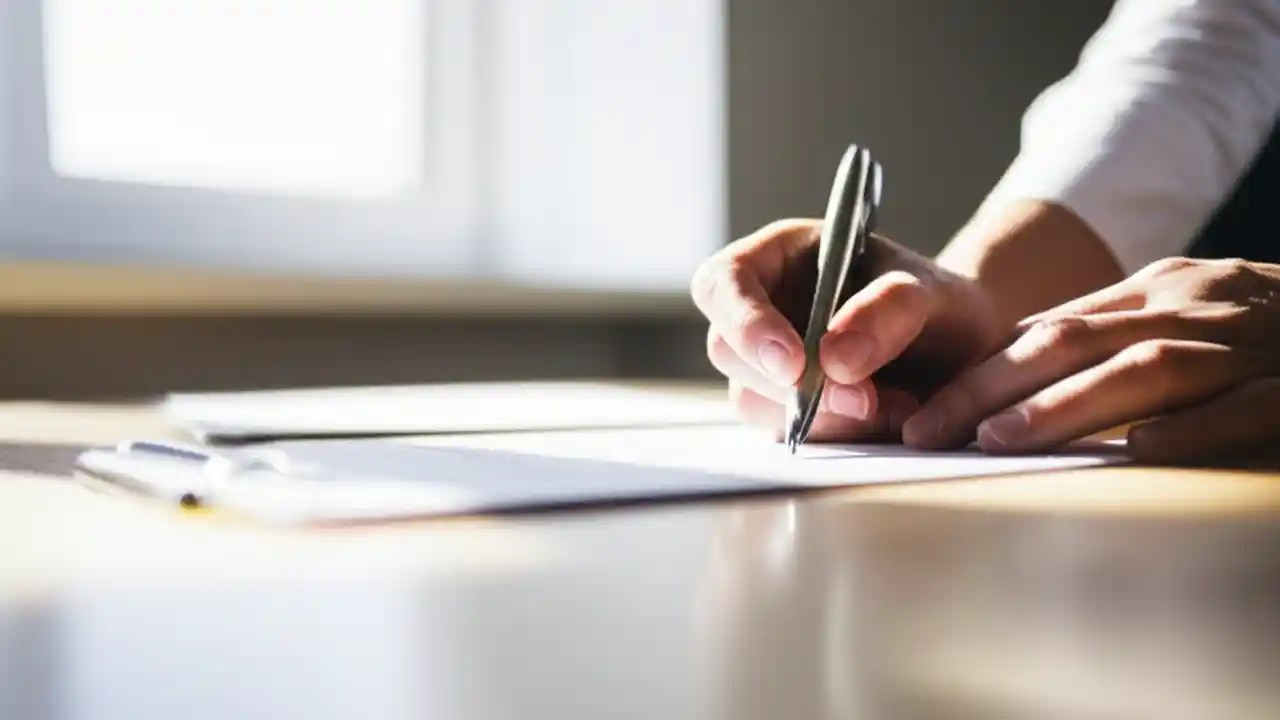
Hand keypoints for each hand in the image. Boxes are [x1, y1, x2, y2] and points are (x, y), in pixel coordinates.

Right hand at [690, 219, 1005, 440]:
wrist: (959, 350)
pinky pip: (785, 432)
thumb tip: (834, 360)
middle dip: (790, 384)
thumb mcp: (929, 292)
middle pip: (726, 350)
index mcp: (777, 256)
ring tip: (893, 405)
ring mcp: (766, 363)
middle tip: (863, 399)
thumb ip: (888, 310)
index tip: (794, 363)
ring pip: (751, 399)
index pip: (723, 283)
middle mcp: (761, 309)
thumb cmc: (936, 303)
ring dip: (818, 416)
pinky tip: (885, 418)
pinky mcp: (784, 408)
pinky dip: (835, 434)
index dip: (745, 323)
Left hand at [904, 257, 1279, 460]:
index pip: (1048, 330)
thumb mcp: (1180, 313)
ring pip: (1146, 368)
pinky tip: (1144, 451)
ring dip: (1067, 406)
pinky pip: (1244, 406)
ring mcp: (1248, 346)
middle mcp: (1192, 309)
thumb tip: (1014, 370)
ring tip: (1001, 439)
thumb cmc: (1260, 328)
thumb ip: (1109, 337)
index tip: (921, 412)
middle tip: (929, 431)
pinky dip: (1193, 427)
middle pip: (1074, 342)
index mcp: (1157, 292)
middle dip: (991, 388)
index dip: (979, 372)